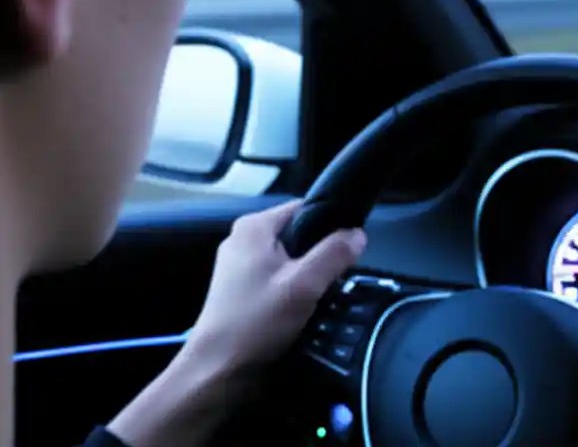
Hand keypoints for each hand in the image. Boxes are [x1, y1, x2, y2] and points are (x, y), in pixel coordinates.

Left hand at [108, 201, 365, 446]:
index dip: (330, 224)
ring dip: (306, 277)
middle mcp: (242, 238)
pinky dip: (291, 290)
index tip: (349, 249)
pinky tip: (301, 310)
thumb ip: (334, 254)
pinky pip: (276, 279)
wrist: (218, 370)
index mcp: (254, 226)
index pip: (304, 209)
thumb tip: (358, 233)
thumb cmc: (257, 322)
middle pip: (297, 235)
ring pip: (288, 260)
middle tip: (336, 280)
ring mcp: (237, 265)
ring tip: (320, 297)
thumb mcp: (304, 285)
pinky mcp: (238, 290)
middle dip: (319, 255)